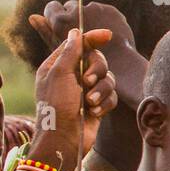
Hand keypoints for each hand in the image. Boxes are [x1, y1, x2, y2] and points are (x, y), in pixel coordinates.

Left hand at [27, 28, 117, 168]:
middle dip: (96, 71)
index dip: (93, 38)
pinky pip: (112, 96)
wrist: (65, 138)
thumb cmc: (57, 106)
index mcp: (58, 66)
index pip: (79, 45)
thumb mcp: (60, 74)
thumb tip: (76, 32)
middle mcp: (73, 76)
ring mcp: (86, 91)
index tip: (108, 35)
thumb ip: (70, 51)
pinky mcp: (98, 104)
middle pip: (98, 60)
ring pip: (108, 79)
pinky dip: (105, 103)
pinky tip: (95, 112)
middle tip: (86, 82)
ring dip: (101, 91)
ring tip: (89, 103)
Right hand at [29, 0, 134, 54]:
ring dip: (89, 17)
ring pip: (88, 8)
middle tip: (79, 30)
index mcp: (61, 21)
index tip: (61, 25)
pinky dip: (103, 20)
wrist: (120, 68)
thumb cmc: (85, 64)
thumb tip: (32, 16)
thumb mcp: (62, 50)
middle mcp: (78, 11)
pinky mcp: (111, 10)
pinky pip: (104, 11)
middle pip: (70, 6)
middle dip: (73, 15)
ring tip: (94, 36)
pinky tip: (105, 34)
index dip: (56, 16)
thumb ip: (47, 32)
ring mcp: (96, 9)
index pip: (52, 7)